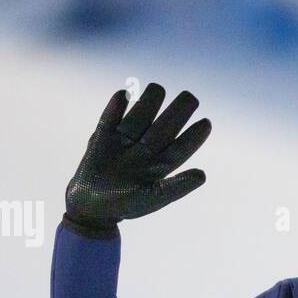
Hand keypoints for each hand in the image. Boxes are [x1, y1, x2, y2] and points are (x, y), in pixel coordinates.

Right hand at [64, 83, 211, 230]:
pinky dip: (114, 107)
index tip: (207, 123)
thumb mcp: (154, 197)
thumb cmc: (126, 205)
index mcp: (159, 165)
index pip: (180, 146)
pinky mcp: (102, 138)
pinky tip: (123, 94)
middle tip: (190, 98)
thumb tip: (202, 175)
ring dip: (149, 103)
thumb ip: (177, 186)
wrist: (91, 208)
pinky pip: (109, 119)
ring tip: (158, 89)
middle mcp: (144, 150)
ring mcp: (124, 142)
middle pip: (164, 127)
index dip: (194, 135)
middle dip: (177, 112)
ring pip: (140, 117)